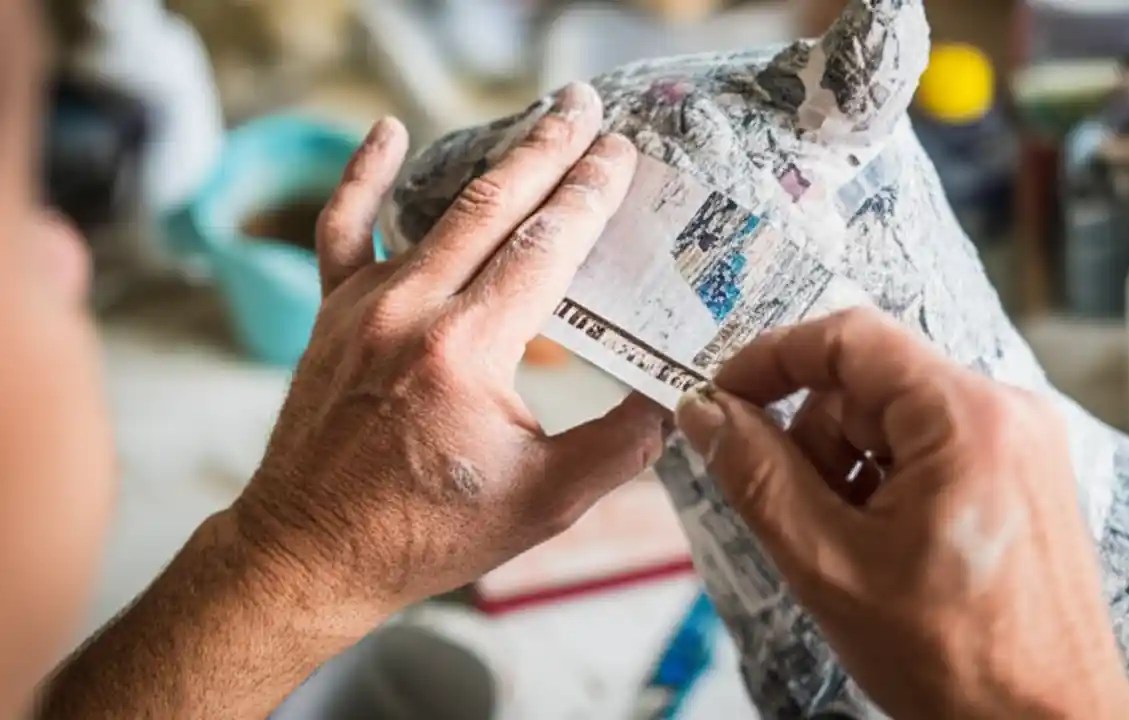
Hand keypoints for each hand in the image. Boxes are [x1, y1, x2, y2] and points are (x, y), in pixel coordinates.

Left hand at [233, 83, 665, 617]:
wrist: (310, 551)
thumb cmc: (425, 532)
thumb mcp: (544, 503)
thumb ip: (620, 447)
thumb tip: (677, 403)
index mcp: (468, 350)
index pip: (545, 247)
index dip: (589, 195)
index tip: (620, 155)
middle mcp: (412, 309)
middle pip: (496, 207)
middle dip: (551, 151)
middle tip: (590, 109)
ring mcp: (364, 305)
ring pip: (438, 211)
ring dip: (493, 162)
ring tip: (537, 122)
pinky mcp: (331, 313)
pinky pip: (341, 228)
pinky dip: (362, 177)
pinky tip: (384, 133)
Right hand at [675, 309, 1128, 718]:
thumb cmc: (956, 661)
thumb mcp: (829, 564)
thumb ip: (757, 476)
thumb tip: (706, 413)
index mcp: (968, 418)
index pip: (850, 337)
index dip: (772, 359)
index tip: (724, 401)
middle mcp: (1008, 410)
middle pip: (869, 382)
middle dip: (815, 440)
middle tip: (801, 516)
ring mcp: (1023, 441)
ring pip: (895, 417)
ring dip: (849, 468)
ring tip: (852, 548)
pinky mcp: (1023, 473)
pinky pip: (931, 446)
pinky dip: (888, 482)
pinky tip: (886, 547)